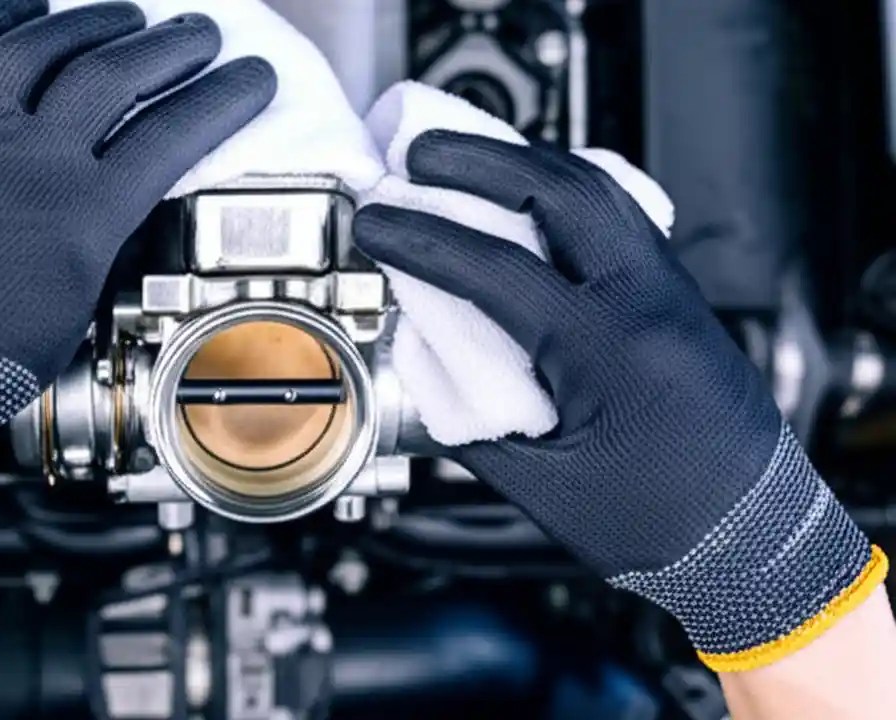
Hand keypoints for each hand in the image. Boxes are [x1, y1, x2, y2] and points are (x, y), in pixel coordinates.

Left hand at [0, 0, 275, 523]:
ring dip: (87, 23)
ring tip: (124, 13)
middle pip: (111, 76)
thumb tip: (119, 208)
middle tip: (200, 34)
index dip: (220, 100)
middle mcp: (26, 166)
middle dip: (169, 47)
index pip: (170, 137)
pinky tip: (17, 9)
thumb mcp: (73, 310)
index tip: (250, 79)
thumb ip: (100, 245)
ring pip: (35, 52)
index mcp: (79, 220)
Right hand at [354, 130, 884, 671]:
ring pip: (600, 190)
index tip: (378, 223)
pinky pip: (624, 215)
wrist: (751, 541)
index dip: (422, 239)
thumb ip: (469, 417)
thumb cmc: (659, 525)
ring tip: (468, 159)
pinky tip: (534, 198)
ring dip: (526, 164)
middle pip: (560, 192)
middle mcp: (650, 304)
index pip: (496, 268)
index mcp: (610, 353)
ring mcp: (674, 292)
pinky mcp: (682, 297)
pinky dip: (568, 192)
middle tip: (420, 152)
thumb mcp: (541, 484)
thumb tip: (423, 361)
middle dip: (480, 159)